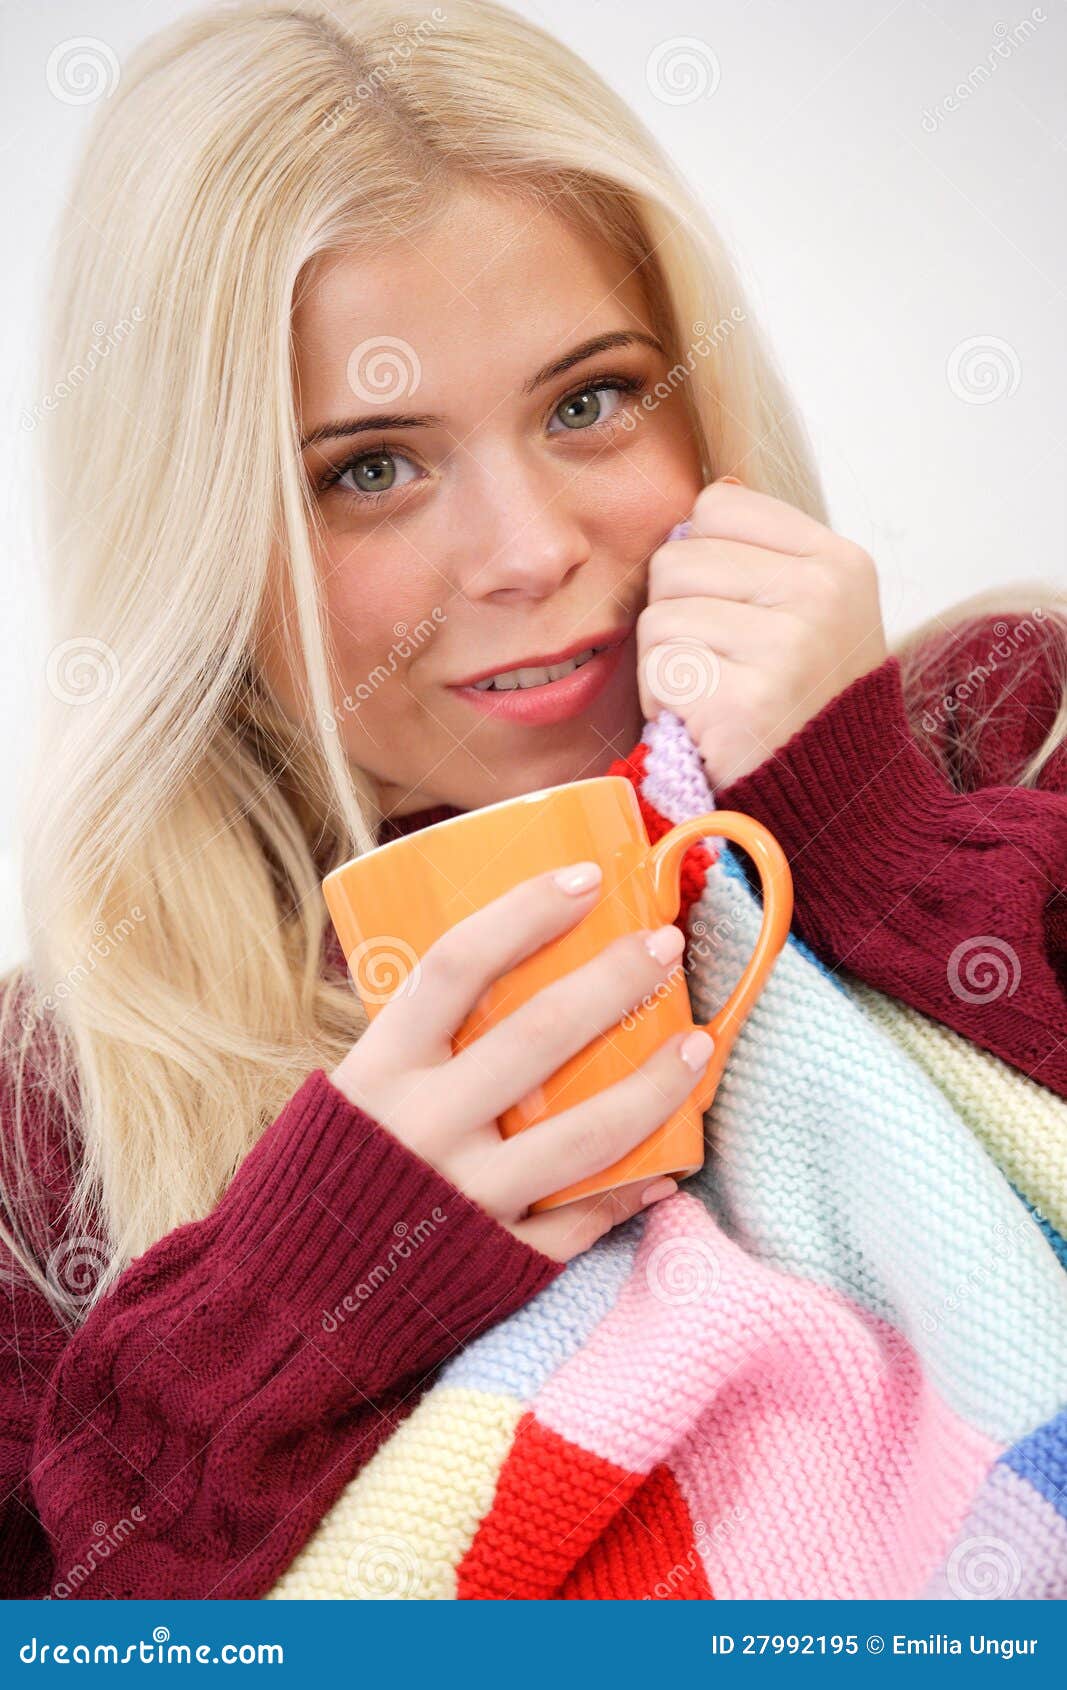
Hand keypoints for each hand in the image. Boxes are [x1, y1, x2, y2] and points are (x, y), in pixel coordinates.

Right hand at [329, 864, 713, 1261]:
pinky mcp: (497, 1261)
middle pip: (538, 1034)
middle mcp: (424, 1128)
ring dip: (654, 1085)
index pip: (456, 965)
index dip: (525, 912)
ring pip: (585, 1134)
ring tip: (698, 1045)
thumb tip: (503, 969)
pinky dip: (631, 1191)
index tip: (586, 877)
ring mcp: (465, 1197)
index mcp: (379, 1071)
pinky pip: (581, 1222)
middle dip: (615, 981)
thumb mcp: (351, 1093)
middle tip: (664, 945)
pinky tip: (671, 1163)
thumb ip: (415, 1045)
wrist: (286, 1306)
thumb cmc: (324, 1177)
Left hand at [637, 478, 886, 785]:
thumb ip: (763, 555)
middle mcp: (818, 594)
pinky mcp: (742, 702)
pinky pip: (656, 668)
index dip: (703, 559)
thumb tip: (702, 502)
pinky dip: (663, 701)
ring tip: (715, 695)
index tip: (734, 609)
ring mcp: (784, 647)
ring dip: (668, 664)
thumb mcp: (814, 609)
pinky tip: (704, 722)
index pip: (718, 507)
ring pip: (658, 617)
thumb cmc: (808, 701)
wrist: (840, 800)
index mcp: (836, 560)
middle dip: (678, 615)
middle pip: (676, 560)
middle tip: (721, 665)